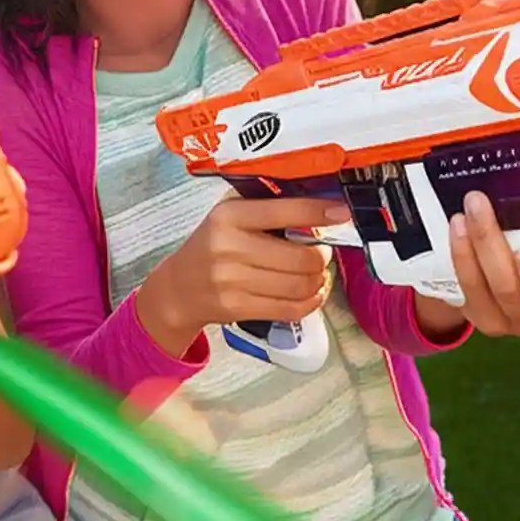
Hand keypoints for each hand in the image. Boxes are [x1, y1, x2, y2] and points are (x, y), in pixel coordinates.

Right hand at [138, 193, 349, 342]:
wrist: (178, 288)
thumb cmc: (211, 247)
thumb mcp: (230, 217)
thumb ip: (268, 211)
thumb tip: (322, 212)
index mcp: (230, 216)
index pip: (285, 211)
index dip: (319, 212)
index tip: (341, 212)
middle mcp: (229, 246)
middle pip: (302, 257)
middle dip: (322, 256)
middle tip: (321, 252)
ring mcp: (232, 281)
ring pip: (301, 285)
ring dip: (318, 280)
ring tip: (315, 274)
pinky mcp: (238, 307)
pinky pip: (291, 308)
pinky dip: (311, 302)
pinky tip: (310, 293)